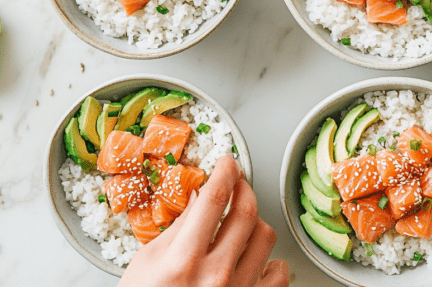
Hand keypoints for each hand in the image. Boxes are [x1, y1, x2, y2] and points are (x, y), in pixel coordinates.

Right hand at [118, 156, 288, 286]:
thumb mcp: (146, 264)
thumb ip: (177, 227)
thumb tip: (200, 193)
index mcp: (182, 262)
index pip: (215, 198)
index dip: (225, 171)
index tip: (227, 162)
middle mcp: (215, 277)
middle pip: (247, 212)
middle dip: (244, 188)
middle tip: (237, 184)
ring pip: (266, 237)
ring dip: (255, 224)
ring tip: (240, 226)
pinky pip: (279, 272)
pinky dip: (270, 261)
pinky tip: (253, 261)